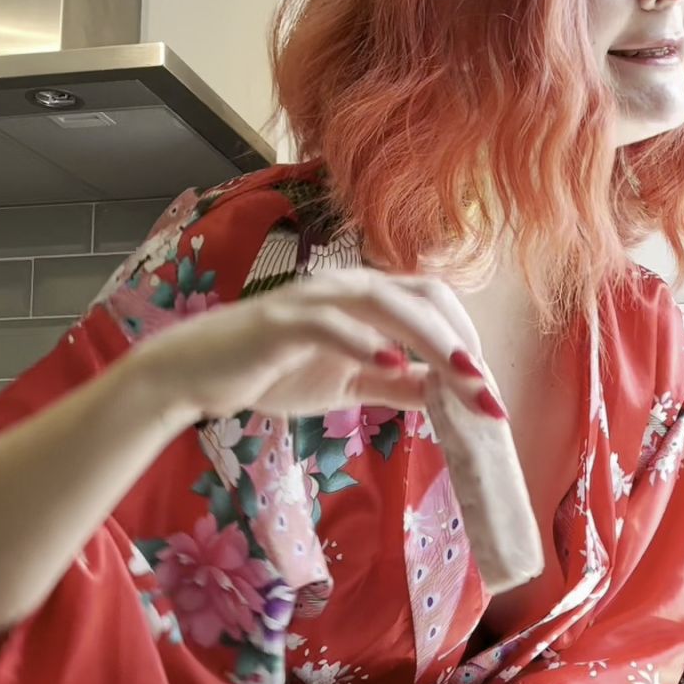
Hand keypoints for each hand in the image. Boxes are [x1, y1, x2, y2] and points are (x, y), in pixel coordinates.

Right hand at [131, 268, 502, 428]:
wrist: (196, 376)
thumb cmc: (270, 372)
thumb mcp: (347, 386)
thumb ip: (395, 385)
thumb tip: (445, 397)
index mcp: (365, 298)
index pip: (432, 304)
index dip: (466, 341)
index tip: (486, 391)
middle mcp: (345, 286)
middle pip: (422, 296)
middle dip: (461, 343)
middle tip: (487, 392)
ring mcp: (314, 299)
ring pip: (387, 304)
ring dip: (431, 340)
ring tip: (462, 378)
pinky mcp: (281, 320)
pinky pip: (331, 323)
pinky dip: (364, 341)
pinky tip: (390, 364)